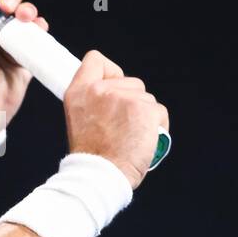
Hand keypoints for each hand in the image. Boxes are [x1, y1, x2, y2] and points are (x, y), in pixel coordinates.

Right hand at [63, 50, 169, 190]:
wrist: (101, 176)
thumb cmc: (93, 156)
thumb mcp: (79, 120)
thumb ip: (92, 100)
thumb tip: (113, 91)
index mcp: (79, 92)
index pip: (95, 60)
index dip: (108, 72)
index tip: (111, 87)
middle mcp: (100, 90)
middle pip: (130, 81)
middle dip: (131, 101)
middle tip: (121, 127)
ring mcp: (123, 97)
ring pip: (146, 97)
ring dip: (144, 115)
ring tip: (131, 136)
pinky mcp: (144, 109)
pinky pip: (159, 111)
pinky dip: (157, 126)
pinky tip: (145, 140)